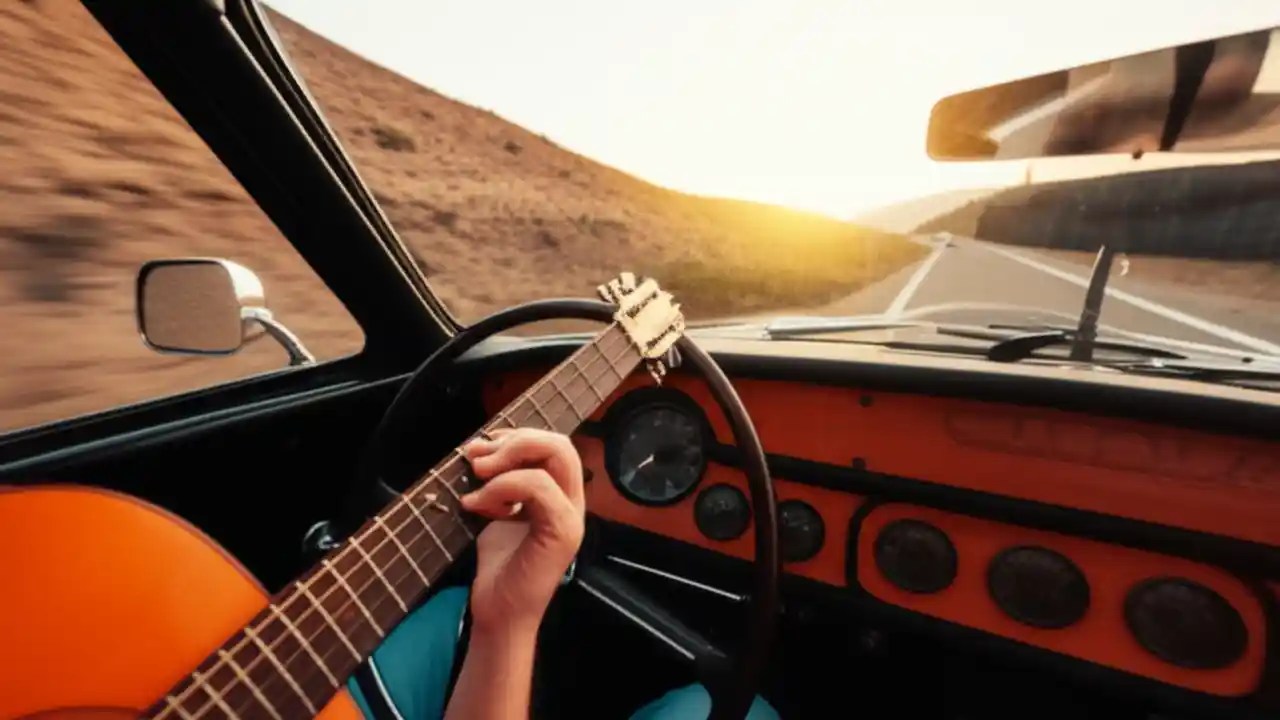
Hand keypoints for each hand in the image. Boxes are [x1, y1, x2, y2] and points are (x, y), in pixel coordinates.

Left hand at [459, 428, 585, 635]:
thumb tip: (479, 451)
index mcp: (561, 496)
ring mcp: (572, 516)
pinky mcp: (561, 532)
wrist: (500, 614)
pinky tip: (477, 504)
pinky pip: (538, 486)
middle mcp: (573, 503)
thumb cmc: (500, 567)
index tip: (482, 448)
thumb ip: (499, 482)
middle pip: (560, 443)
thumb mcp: (497, 512)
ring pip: (556, 455)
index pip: (554, 445)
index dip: (517, 437)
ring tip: (476, 476)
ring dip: (507, 459)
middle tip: (478, 458)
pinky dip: (501, 486)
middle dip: (515, 440)